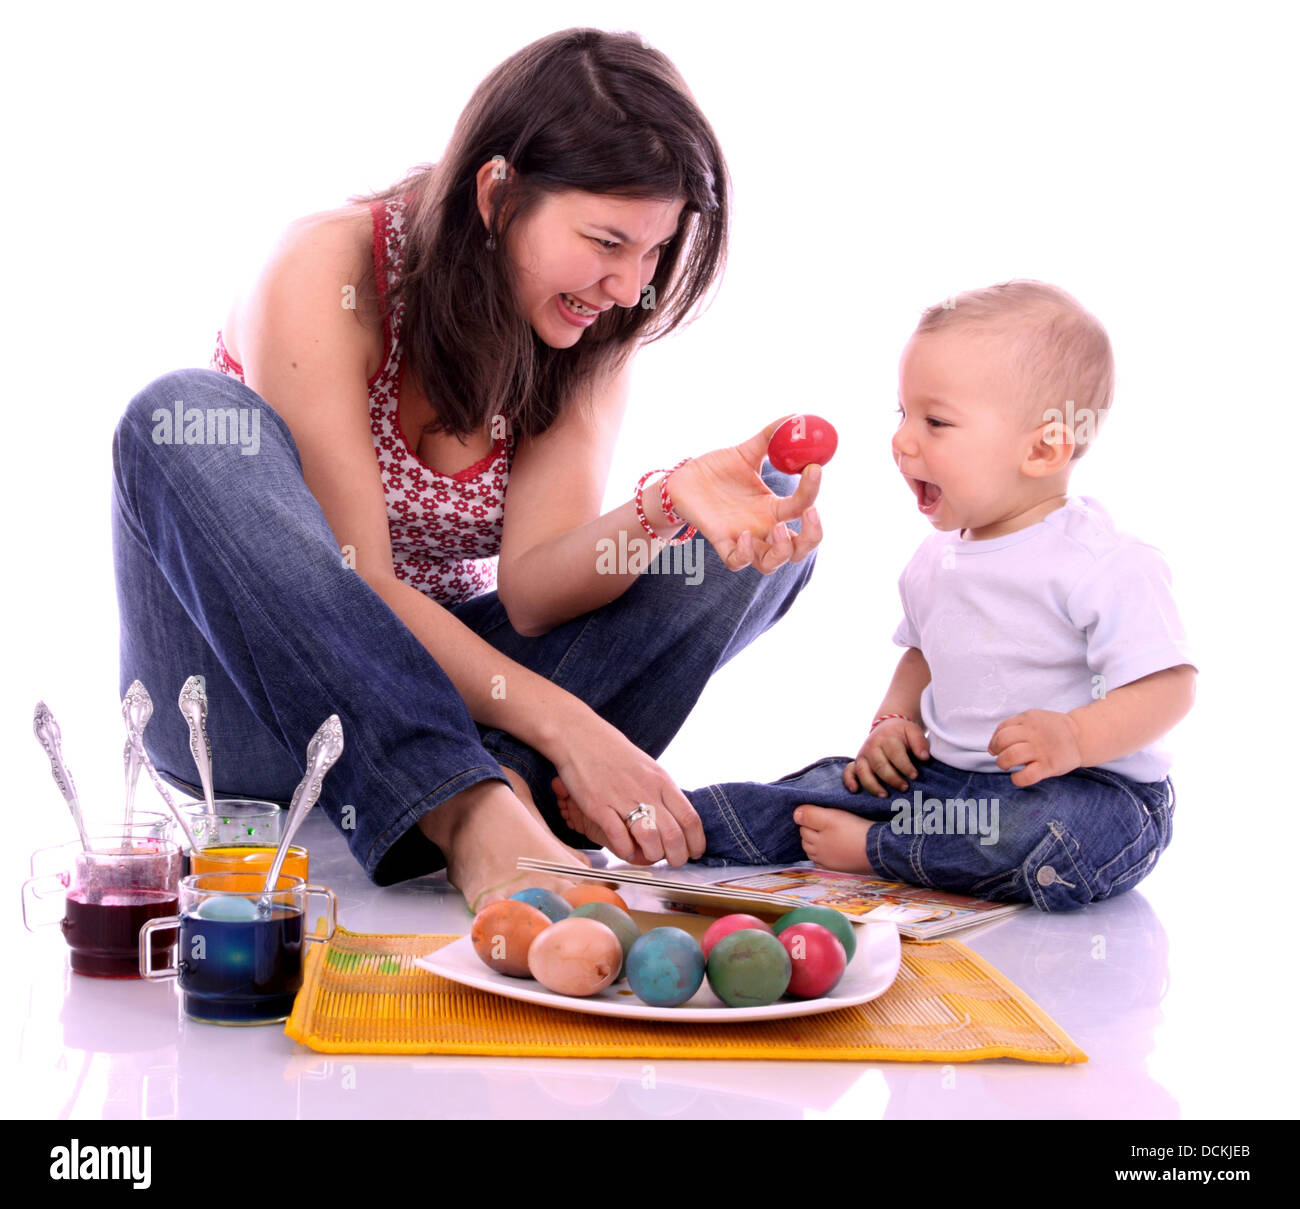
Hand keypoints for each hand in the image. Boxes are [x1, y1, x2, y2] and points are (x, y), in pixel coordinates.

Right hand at [545, 707, 704, 865]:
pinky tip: (625, 850)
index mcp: (662, 781)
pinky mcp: (598, 806)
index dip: (696, 842)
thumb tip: (675, 818)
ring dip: (652, 855)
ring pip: (649, 840)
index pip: (690, 819)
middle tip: (672, 860)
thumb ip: (661, 792)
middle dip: (677, 856)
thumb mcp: (648, 768)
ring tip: (648, 856)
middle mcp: (646, 791)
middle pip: (673, 835)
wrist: (579, 737)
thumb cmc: (614, 753)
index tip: (694, 852)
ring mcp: (622, 799)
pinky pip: (618, 838)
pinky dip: (625, 851)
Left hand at [664, 416, 822, 572]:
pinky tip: (743, 533)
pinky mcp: (720, 542)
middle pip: (800, 549)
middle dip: (812, 536)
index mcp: (773, 507)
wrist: (683, 479)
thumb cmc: (716, 469)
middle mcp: (762, 527)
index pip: (804, 507)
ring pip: (771, 564)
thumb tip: (795, 417)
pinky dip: (744, 554)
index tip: (814, 468)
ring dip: (782, 551)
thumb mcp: (746, 450)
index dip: (813, 491)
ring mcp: (742, 538)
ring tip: (779, 527)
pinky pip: (737, 562)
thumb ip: (771, 436)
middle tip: (810, 512)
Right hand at [844, 717, 929, 796]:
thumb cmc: (902, 733)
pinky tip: (855, 790)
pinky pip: (849, 772)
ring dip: (873, 785)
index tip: (915, 776)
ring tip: (885, 795)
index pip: (895, 754)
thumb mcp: (913, 731)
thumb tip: (924, 757)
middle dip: (893, 779)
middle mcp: (872, 747)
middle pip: (880, 766)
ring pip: (863, 772)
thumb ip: (920, 742)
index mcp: (887, 738)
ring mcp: (863, 755)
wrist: (886, 727)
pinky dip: (849, 781)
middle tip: (905, 787)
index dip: (905, 766)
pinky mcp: (857, 762)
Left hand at [988, 709, 1083, 786]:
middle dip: (997, 751)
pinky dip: (1017, 779)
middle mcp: (1033, 733)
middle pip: (1003, 740)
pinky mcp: (1048, 766)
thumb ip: (1014, 726)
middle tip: (1002, 756)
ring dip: (1003, 763)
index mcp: (1028, 719)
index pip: (1002, 729)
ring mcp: (1041, 750)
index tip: (997, 748)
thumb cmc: (1052, 730)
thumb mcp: (1034, 718)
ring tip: (1007, 766)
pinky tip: (1018, 776)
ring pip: (1011, 756)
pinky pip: (1026, 776)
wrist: (1081, 736)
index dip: (994, 741)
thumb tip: (992, 747)